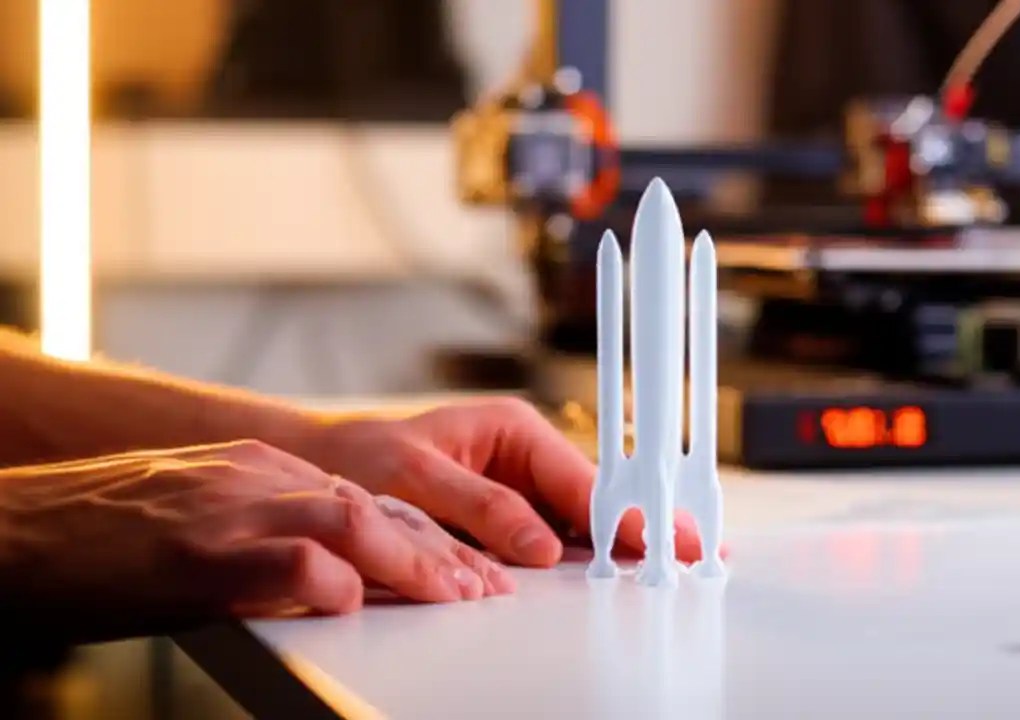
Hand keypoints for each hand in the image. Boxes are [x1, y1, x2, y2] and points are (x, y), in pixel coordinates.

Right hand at [0, 440, 512, 636]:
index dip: (428, 539)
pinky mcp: (196, 550)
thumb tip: (341, 570)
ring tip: (453, 596)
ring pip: (349, 519)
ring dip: (409, 561)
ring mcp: (230, 507)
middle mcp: (260, 477)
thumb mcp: (207, 515)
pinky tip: (352, 599)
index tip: (470, 571)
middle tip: (484, 591)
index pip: (372, 499)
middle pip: (377, 507)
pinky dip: (325, 577)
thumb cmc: (111, 534)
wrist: (24, 528)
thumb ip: (273, 528)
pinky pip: (282, 556)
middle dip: (438, 553)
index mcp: (265, 468)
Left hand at [305, 398, 711, 567]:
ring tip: (672, 562)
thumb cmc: (357, 457)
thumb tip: (542, 544)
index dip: (626, 510)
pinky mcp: (509, 518)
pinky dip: (590, 555)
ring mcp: (520, 489)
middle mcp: (524, 457)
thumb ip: (481, 505)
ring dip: (624, 541)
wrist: (319, 470)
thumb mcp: (414, 476)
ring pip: (584, 519)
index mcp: (512, 430)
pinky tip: (622, 568)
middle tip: (695, 550)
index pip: (582, 476)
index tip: (657, 535)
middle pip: (598, 496)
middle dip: (645, 521)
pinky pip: (558, 537)